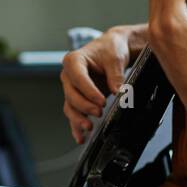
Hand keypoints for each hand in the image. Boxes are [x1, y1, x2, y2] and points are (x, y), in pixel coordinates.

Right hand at [60, 28, 130, 143]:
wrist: (112, 48)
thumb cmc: (110, 48)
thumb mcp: (115, 58)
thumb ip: (115, 75)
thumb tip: (118, 92)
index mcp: (73, 61)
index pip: (78, 78)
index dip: (88, 92)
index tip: (101, 101)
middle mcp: (68, 75)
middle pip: (71, 95)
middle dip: (84, 106)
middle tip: (99, 112)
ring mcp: (72, 88)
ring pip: (70, 106)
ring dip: (78, 118)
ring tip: (89, 127)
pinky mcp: (78, 98)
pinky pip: (74, 113)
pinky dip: (76, 126)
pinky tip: (81, 137)